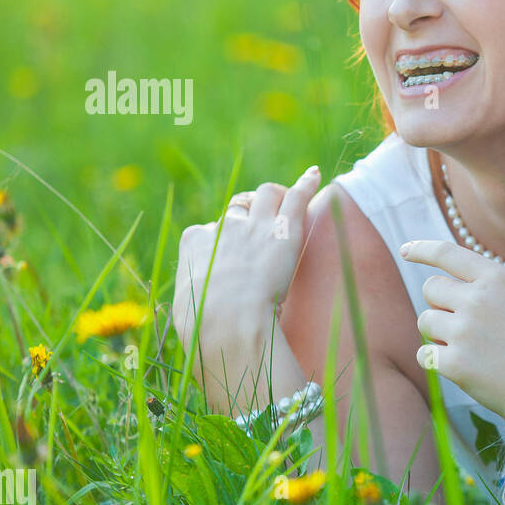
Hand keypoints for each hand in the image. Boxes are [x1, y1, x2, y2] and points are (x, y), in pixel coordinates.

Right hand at [172, 166, 320, 380]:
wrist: (227, 321)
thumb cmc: (205, 328)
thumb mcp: (189, 313)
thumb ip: (196, 304)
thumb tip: (197, 321)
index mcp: (194, 242)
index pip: (211, 230)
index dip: (225, 242)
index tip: (234, 259)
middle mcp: (224, 226)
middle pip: (239, 210)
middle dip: (249, 217)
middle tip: (263, 233)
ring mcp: (256, 223)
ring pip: (266, 195)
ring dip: (275, 197)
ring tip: (287, 202)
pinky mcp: (284, 227)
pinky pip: (296, 195)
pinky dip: (306, 182)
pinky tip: (315, 175)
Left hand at [400, 238, 504, 426]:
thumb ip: (490, 289)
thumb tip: (450, 287)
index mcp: (498, 279)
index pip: (448, 253)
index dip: (422, 249)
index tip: (406, 250)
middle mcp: (478, 299)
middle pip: (430, 288)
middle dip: (439, 305)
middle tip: (463, 324)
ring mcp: (464, 332)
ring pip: (425, 321)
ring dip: (438, 334)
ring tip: (470, 348)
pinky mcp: (454, 363)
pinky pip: (424, 354)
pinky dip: (437, 362)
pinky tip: (465, 368)